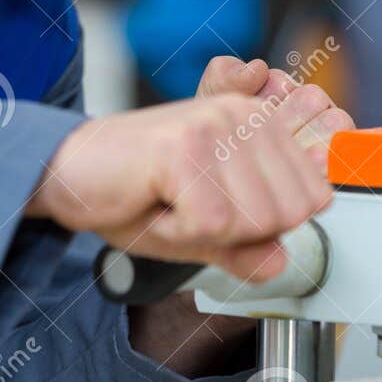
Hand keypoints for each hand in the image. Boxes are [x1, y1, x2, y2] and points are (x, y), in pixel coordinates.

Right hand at [26, 57, 351, 282]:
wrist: (67, 170)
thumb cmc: (131, 191)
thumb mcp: (200, 229)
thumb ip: (246, 247)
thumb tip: (281, 264)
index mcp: (259, 125)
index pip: (314, 196)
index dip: (268, 226)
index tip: (223, 211)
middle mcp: (243, 116)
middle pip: (287, 214)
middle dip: (237, 231)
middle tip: (192, 208)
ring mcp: (215, 127)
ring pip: (253, 221)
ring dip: (204, 231)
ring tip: (172, 202)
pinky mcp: (185, 148)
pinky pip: (211, 224)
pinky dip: (178, 231)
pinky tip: (155, 202)